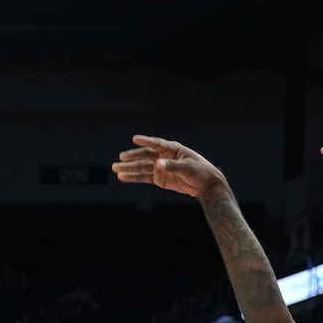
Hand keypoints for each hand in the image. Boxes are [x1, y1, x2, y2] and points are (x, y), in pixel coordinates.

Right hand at [111, 136, 226, 201]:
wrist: (206, 184)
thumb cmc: (200, 171)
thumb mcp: (188, 168)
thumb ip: (172, 166)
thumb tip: (157, 164)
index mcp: (172, 149)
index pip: (156, 143)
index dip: (146, 141)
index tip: (135, 138)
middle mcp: (164, 156)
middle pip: (145, 156)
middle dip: (132, 157)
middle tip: (120, 158)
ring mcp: (161, 168)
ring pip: (142, 167)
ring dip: (129, 168)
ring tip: (116, 169)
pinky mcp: (160, 179)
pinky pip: (145, 177)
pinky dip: (134, 177)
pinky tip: (123, 177)